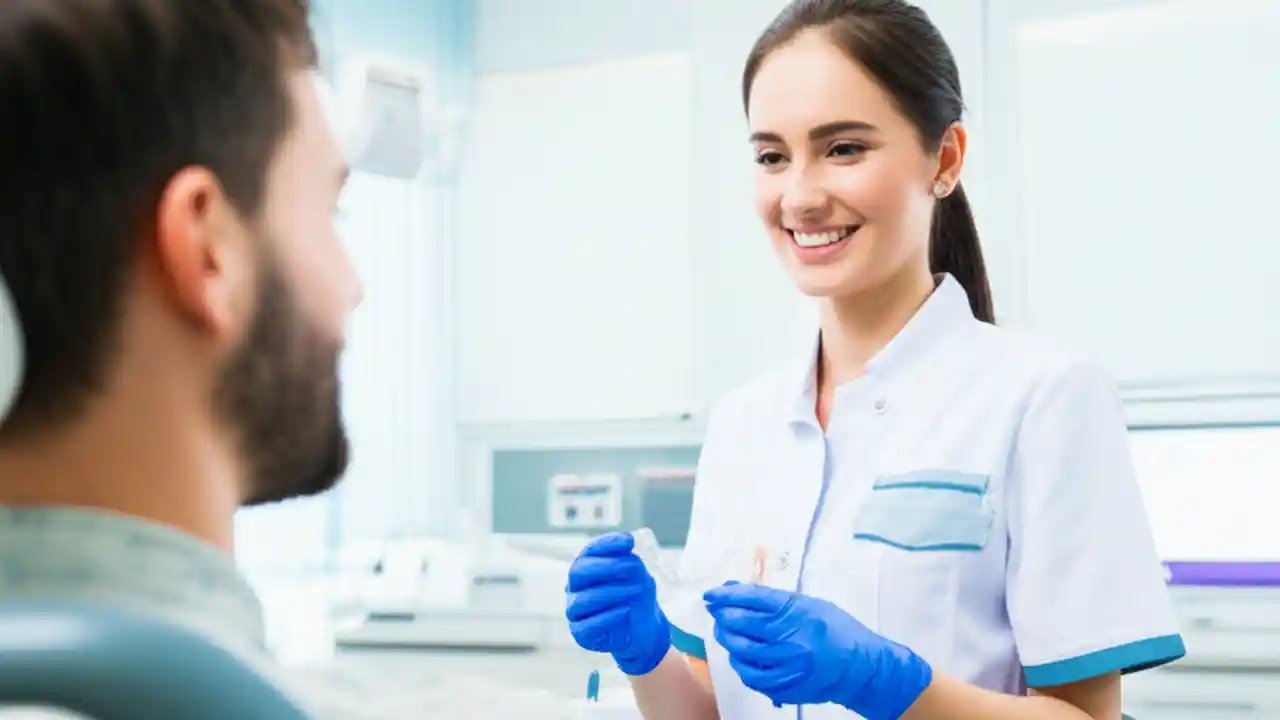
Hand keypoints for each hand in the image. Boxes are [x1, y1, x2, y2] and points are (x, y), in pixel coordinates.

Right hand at [565, 532, 670, 675]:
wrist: (644, 628)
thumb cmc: (635, 596)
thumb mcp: (638, 576)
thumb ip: (630, 562)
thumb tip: (627, 549)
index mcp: (586, 567)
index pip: (590, 550)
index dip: (607, 544)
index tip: (630, 542)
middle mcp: (576, 586)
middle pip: (578, 571)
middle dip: (607, 567)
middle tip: (633, 568)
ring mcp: (575, 610)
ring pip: (583, 600)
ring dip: (612, 593)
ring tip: (635, 592)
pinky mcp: (580, 632)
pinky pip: (588, 625)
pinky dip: (609, 617)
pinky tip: (626, 611)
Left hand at [704, 582, 931, 719]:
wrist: (860, 666)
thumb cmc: (836, 630)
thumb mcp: (808, 604)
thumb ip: (773, 600)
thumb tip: (736, 591)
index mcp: (797, 611)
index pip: (752, 598)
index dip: (727, 595)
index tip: (711, 594)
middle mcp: (790, 637)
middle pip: (741, 623)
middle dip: (722, 616)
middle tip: (716, 612)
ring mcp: (787, 664)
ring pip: (741, 650)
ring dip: (727, 639)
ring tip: (726, 632)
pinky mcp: (785, 685)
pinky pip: (750, 676)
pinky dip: (740, 664)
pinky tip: (740, 656)